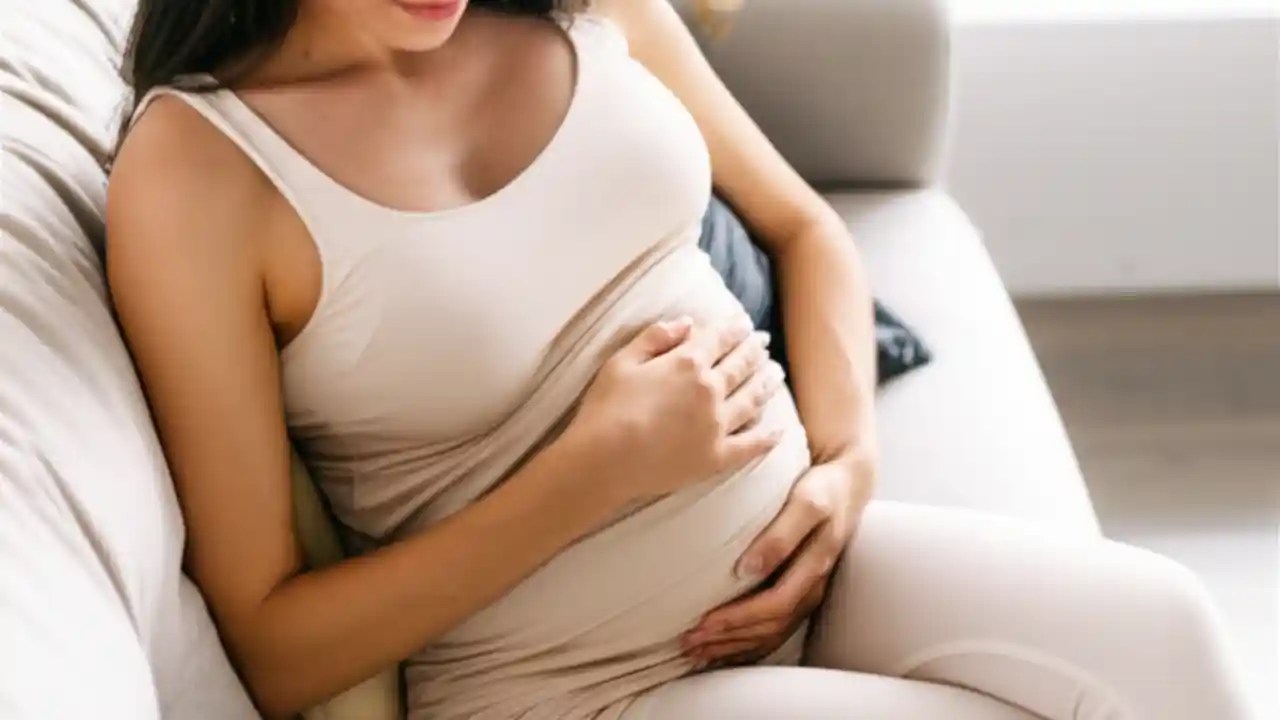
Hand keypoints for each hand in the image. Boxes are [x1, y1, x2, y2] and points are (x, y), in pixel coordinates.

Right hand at [573, 316, 787, 503]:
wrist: (603, 462)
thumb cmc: (605, 408)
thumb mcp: (621, 361)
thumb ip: (654, 337)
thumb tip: (687, 323)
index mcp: (687, 363)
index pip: (720, 338)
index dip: (735, 328)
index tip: (746, 323)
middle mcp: (710, 391)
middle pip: (741, 365)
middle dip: (754, 350)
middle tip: (763, 342)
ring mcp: (717, 426)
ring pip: (753, 399)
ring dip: (767, 382)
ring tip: (777, 373)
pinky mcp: (717, 458)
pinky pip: (751, 445)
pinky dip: (769, 437)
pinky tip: (780, 429)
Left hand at [680, 452, 876, 666]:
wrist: (848, 482)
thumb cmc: (822, 488)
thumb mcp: (807, 502)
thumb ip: (780, 534)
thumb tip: (747, 569)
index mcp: (814, 565)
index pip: (774, 605)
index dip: (738, 618)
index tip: (702, 622)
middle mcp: (812, 586)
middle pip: (769, 626)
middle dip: (728, 637)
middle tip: (688, 642)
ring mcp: (809, 594)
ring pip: (771, 634)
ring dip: (734, 646)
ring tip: (698, 652)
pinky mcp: (801, 595)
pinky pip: (776, 631)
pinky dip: (748, 645)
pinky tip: (723, 650)